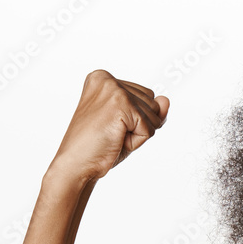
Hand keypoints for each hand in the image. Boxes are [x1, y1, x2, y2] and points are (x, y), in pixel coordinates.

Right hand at [48, 70, 169, 182]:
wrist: (76, 165)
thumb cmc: (99, 146)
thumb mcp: (129, 124)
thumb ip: (151, 109)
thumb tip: (166, 100)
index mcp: (103, 78)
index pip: (146, 96)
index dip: (135, 119)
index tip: (110, 125)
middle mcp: (107, 79)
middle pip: (153, 103)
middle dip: (139, 125)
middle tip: (111, 133)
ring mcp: (114, 90)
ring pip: (154, 116)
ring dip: (138, 134)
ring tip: (112, 136)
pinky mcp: (121, 104)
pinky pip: (149, 129)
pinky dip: (137, 141)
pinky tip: (115, 140)